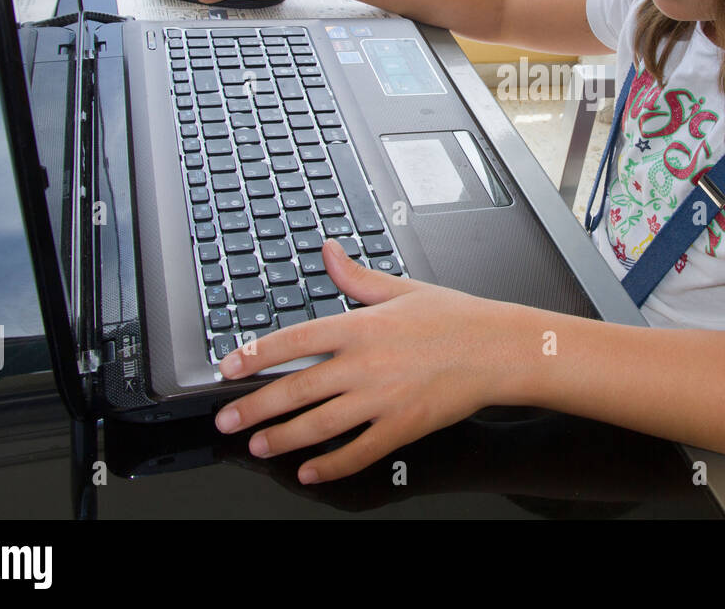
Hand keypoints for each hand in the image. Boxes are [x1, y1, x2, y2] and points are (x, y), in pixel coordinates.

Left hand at [213, 240, 524, 482]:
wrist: (499, 348)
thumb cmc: (456, 318)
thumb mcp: (402, 289)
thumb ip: (357, 277)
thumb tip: (329, 252)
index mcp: (361, 326)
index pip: (294, 340)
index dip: (255, 355)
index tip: (229, 367)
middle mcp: (365, 364)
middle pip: (296, 389)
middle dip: (254, 407)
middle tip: (226, 420)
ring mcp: (383, 399)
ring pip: (319, 425)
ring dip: (282, 438)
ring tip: (258, 446)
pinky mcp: (402, 426)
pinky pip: (358, 451)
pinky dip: (331, 465)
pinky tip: (310, 471)